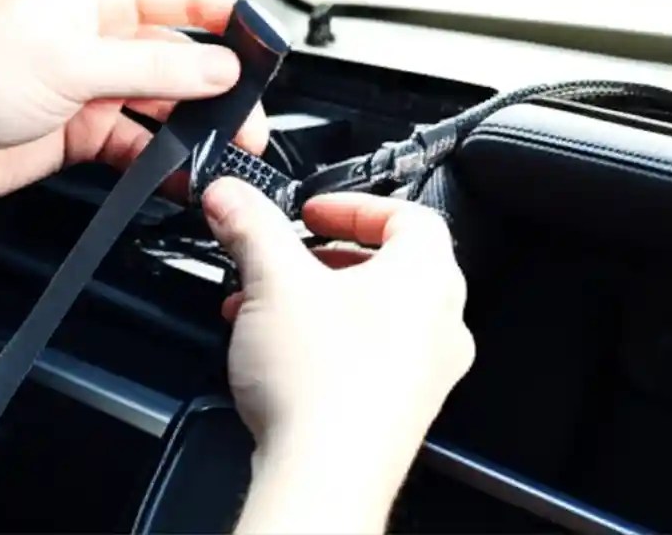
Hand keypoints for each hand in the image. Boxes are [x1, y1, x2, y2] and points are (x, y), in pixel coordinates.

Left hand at [0, 0, 267, 199]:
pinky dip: (161, 164)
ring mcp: (89, 89)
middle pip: (179, 58)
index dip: (226, 18)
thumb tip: (218, 67)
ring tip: (223, 155)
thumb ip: (154, 67)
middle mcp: (96, 40)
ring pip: (162, 107)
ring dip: (193, 131)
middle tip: (248, 121)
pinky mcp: (79, 134)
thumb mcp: (73, 62)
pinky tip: (181, 178)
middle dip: (218, 88)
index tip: (263, 48)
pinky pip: (137, 147)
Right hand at [203, 178, 473, 530]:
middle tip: (283, 257)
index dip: (353, 205)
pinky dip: (323, 342)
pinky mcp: (399, 410)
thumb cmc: (321, 385)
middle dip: (322, 257)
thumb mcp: (272, 279)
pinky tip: (274, 353)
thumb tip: (231, 194)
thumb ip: (250, 224)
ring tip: (263, 305)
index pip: (408, 214)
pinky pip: (366, 358)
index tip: (309, 212)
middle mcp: (440, 324)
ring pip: (372, 315)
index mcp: (427, 278)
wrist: (324, 476)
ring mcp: (425, 373)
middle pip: (387, 266)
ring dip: (314, 300)